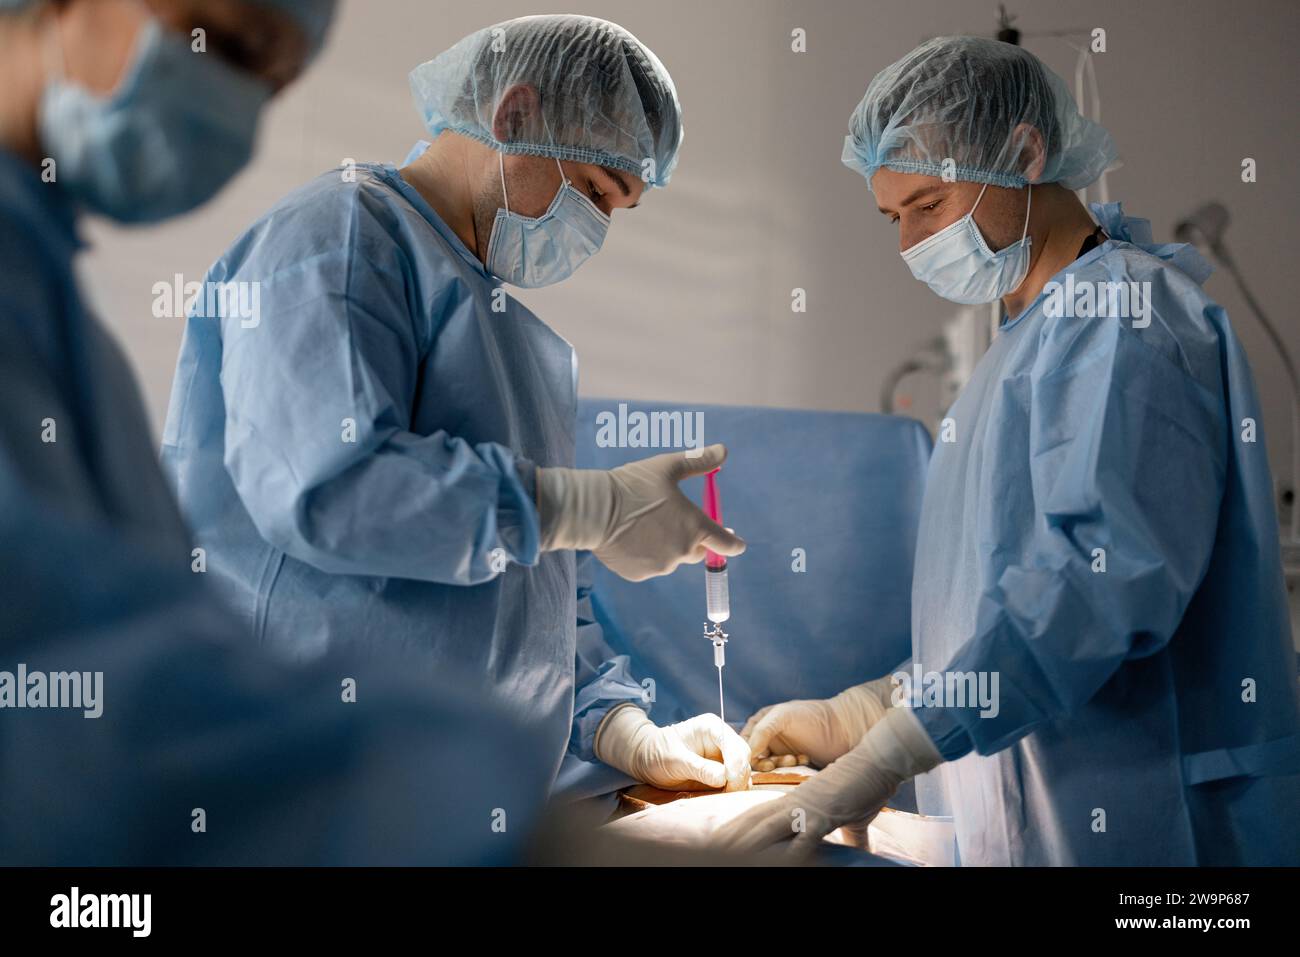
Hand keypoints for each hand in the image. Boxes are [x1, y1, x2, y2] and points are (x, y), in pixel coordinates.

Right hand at [536, 444, 745, 580]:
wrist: (593, 510)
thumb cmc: (633, 485)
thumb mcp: (668, 467)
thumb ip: (699, 461)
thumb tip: (722, 450)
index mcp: (695, 526)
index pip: (726, 544)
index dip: (733, 543)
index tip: (736, 542)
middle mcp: (682, 551)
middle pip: (698, 551)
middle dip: (692, 539)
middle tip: (677, 522)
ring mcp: (661, 566)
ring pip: (671, 557)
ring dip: (665, 545)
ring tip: (642, 524)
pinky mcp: (640, 574)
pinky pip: (649, 565)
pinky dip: (644, 554)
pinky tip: (629, 537)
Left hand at [594, 705, 751, 790]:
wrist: (646, 759)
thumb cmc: (657, 753)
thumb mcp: (675, 760)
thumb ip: (698, 768)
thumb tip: (722, 778)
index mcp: (711, 727)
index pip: (733, 744)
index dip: (736, 763)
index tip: (731, 782)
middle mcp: (721, 739)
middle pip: (742, 756)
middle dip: (739, 775)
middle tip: (729, 793)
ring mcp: (722, 754)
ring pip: (742, 769)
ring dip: (738, 784)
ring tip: (726, 796)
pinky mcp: (721, 770)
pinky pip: (735, 780)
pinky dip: (734, 789)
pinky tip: (724, 796)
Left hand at [714, 707, 940, 855]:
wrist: (876, 762)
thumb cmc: (865, 787)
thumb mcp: (853, 817)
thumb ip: (850, 834)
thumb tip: (856, 850)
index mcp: (794, 801)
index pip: (758, 816)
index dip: (738, 828)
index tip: (720, 839)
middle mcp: (793, 804)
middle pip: (753, 823)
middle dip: (731, 838)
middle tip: (708, 849)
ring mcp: (805, 809)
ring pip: (767, 829)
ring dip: (746, 844)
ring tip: (725, 855)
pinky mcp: (823, 816)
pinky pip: (801, 839)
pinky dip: (788, 854)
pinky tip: (775, 865)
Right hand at [742, 675, 895, 767]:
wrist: (844, 728)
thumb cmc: (812, 716)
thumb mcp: (783, 716)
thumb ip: (762, 731)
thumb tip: (746, 755)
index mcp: (761, 723)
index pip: (742, 743)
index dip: (746, 754)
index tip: (756, 760)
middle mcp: (768, 738)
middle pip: (754, 760)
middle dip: (764, 763)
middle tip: (775, 763)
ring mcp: (781, 752)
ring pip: (769, 769)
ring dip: (779, 766)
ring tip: (795, 758)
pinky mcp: (794, 765)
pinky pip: (784, 774)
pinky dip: (791, 769)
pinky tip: (805, 759)